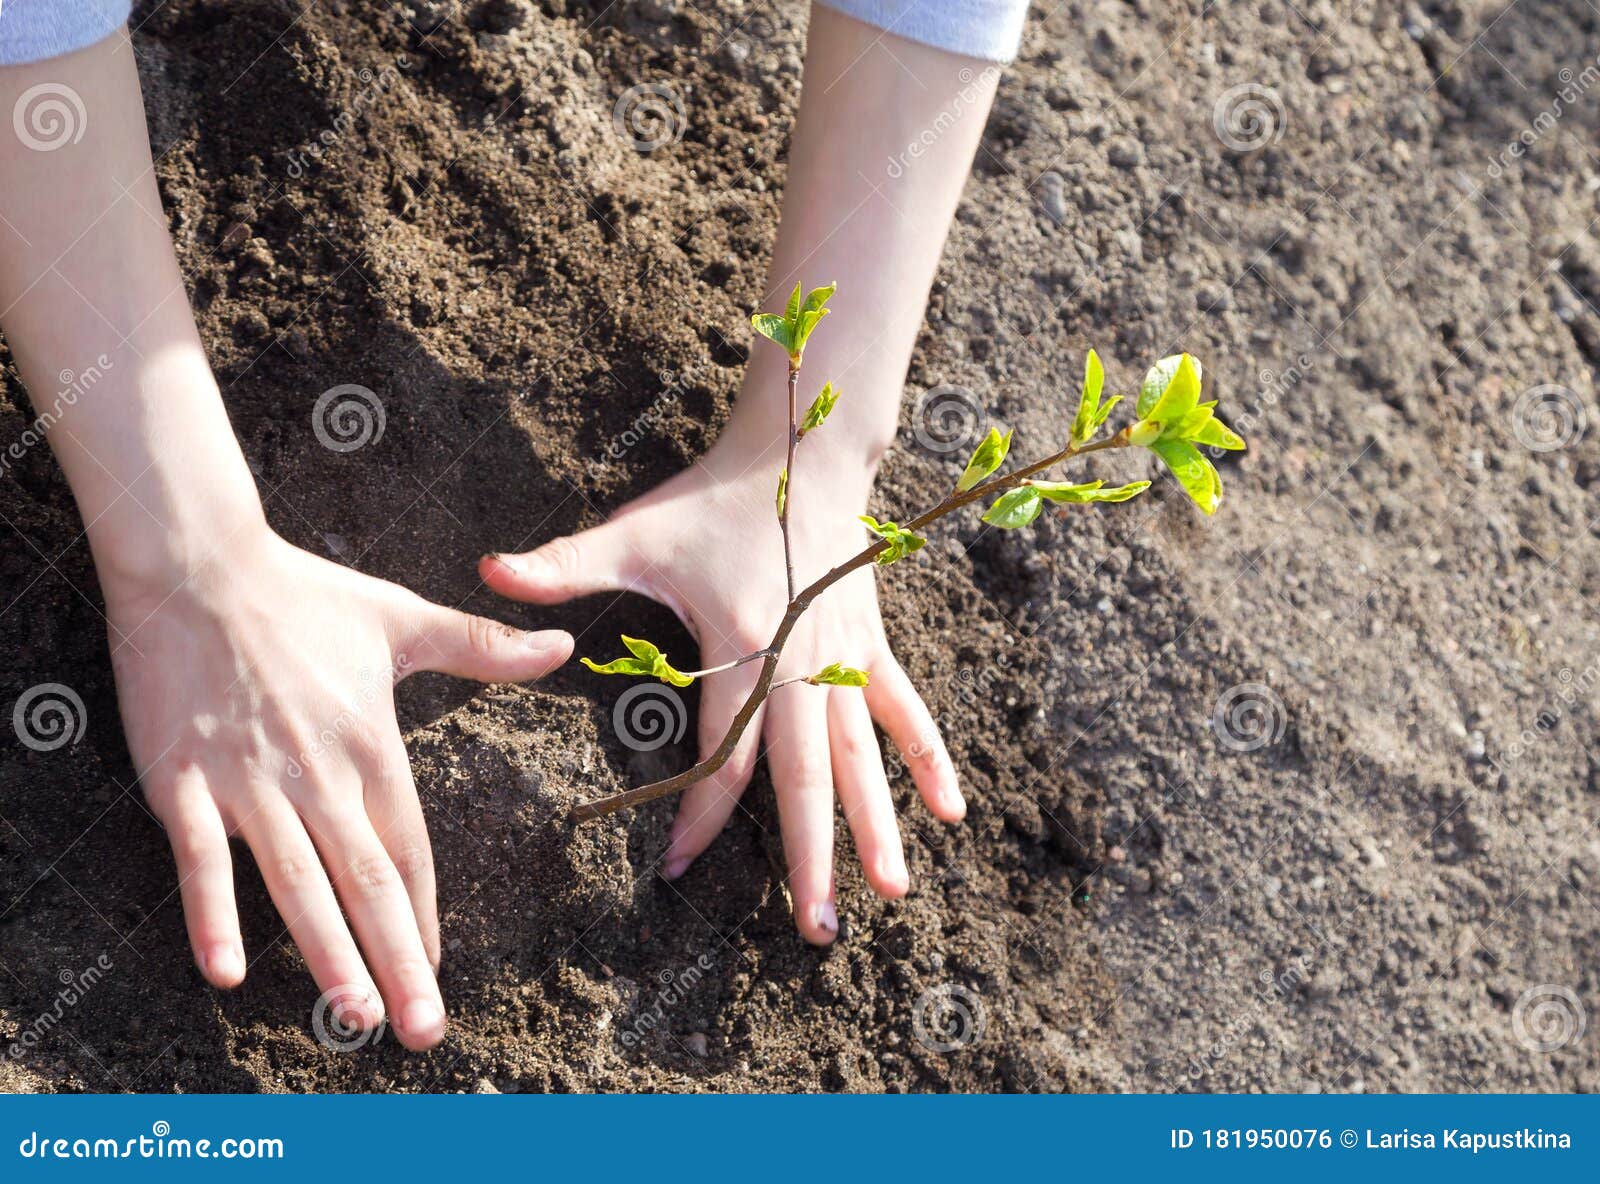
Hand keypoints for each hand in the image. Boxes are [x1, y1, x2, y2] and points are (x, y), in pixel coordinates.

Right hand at [106, 525, 571, 1048]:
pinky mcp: (183, 781)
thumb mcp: (404, 618)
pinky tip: (227, 973)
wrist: (198, 562)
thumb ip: (484, 647)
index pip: (409, 851)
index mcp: (372, 745)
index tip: (440, 972)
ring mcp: (249, 782)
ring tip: (356, 1015)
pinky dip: (212, 916)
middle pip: (368, 883)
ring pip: (298, 883)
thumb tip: (563, 647)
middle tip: (421, 1031)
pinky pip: (200, 861)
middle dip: (399, 961)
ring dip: (328, 954)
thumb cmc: (303, 595)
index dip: (427, 915)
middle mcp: (318, 775)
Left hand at [479, 437, 964, 944]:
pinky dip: (928, 758)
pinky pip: (903, 711)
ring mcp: (843, 656)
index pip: (723, 750)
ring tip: (891, 890)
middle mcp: (800, 660)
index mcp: (742, 643)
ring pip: (862, 754)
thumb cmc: (712, 500)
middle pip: (805, 774)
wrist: (798, 456)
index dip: (701, 812)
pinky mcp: (869, 645)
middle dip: (810, 854)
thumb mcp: (634, 532)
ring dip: (878, 823)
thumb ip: (564, 563)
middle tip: (817, 927)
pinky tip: (953, 810)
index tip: (680, 864)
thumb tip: (488, 571)